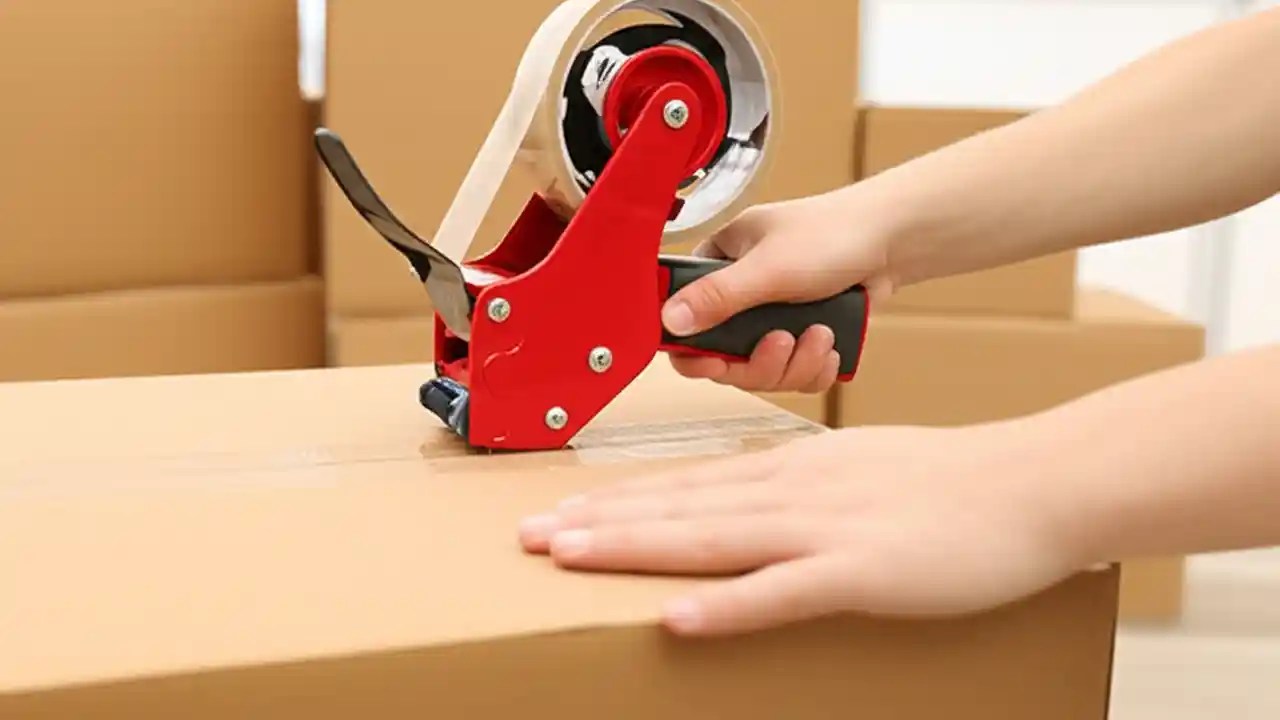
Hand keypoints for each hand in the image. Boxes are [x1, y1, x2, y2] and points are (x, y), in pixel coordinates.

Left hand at [518, 422, 1086, 636]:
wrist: (1032, 485)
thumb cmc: (949, 482)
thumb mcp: (857, 469)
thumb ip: (801, 487)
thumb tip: (752, 504)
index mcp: (791, 469)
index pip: (686, 485)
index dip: (618, 501)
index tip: (560, 511)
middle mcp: (792, 491)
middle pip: (678, 508)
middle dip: (598, 524)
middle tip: (527, 536)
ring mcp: (824, 530)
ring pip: (710, 538)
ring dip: (633, 547)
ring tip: (566, 556)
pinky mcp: (862, 573)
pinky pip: (782, 592)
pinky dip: (727, 605)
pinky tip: (676, 618)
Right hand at [662, 186, 900, 392]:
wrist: (894, 240)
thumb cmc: (833, 234)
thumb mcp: (767, 267)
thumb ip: (717, 295)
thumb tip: (667, 320)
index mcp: (719, 264)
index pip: (683, 315)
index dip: (692, 349)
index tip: (712, 365)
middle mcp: (740, 293)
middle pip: (724, 358)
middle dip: (760, 361)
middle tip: (784, 343)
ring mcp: (771, 317)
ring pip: (761, 371)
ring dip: (794, 364)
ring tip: (821, 337)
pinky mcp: (801, 336)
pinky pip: (793, 374)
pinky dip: (814, 369)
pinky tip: (831, 348)